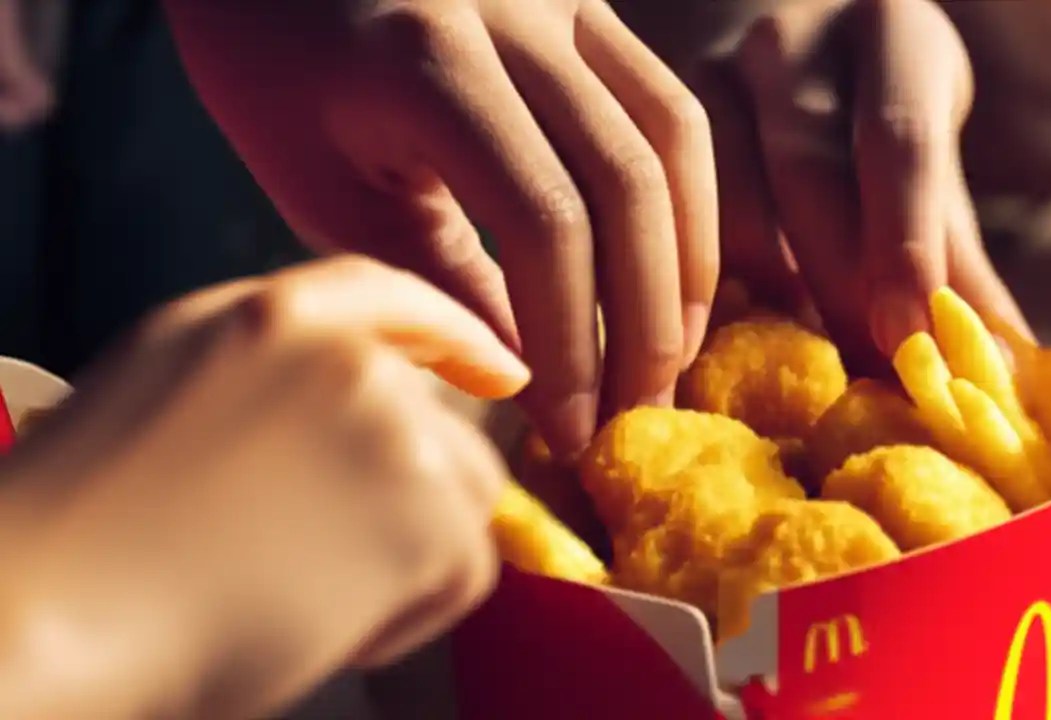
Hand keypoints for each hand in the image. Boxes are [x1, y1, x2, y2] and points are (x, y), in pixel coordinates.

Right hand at [0, 256, 527, 718]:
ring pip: (467, 496)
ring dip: (415, 551)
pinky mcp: (427, 517)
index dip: (459, 334)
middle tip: (326, 555)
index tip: (502, 368)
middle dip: (413, 493)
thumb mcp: (167, 387)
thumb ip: (272, 368)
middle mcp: (347, 359)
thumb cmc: (86, 529)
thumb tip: (365, 393)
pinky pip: (468, 569)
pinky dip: (415, 611)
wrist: (48, 616)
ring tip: (315, 593)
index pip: (398, 299)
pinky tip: (332, 626)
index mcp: (269, 317)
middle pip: (447, 422)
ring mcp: (395, 433)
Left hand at [162, 0, 719, 456]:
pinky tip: (673, 273)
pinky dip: (683, 200)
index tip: (570, 429)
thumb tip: (527, 379)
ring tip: (669, 358)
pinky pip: (666, 106)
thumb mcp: (326, 186)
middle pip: (626, 184)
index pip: (544, 221)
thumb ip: (433, 278)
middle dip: (643, 320)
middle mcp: (518, 11)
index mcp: (429, 60)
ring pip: (670, 140)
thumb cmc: (273, 66)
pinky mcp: (590, 2)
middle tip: (636, 415)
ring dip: (685, 264)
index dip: (569, 340)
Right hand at [695, 0, 1028, 372]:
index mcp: (890, 32)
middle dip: (837, 286)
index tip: (907, 338)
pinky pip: (675, 217)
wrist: (795, 41)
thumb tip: (1002, 376)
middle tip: (861, 382)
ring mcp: (714, 70)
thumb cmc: (877, 118)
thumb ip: (958, 264)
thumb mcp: (930, 167)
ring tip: (798, 373)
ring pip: (725, 198)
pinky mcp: (657, 122)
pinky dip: (707, 286)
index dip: (903, 244)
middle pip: (808, 171)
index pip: (900, 139)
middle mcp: (794, 39)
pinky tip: (732, 339)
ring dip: (763, 296)